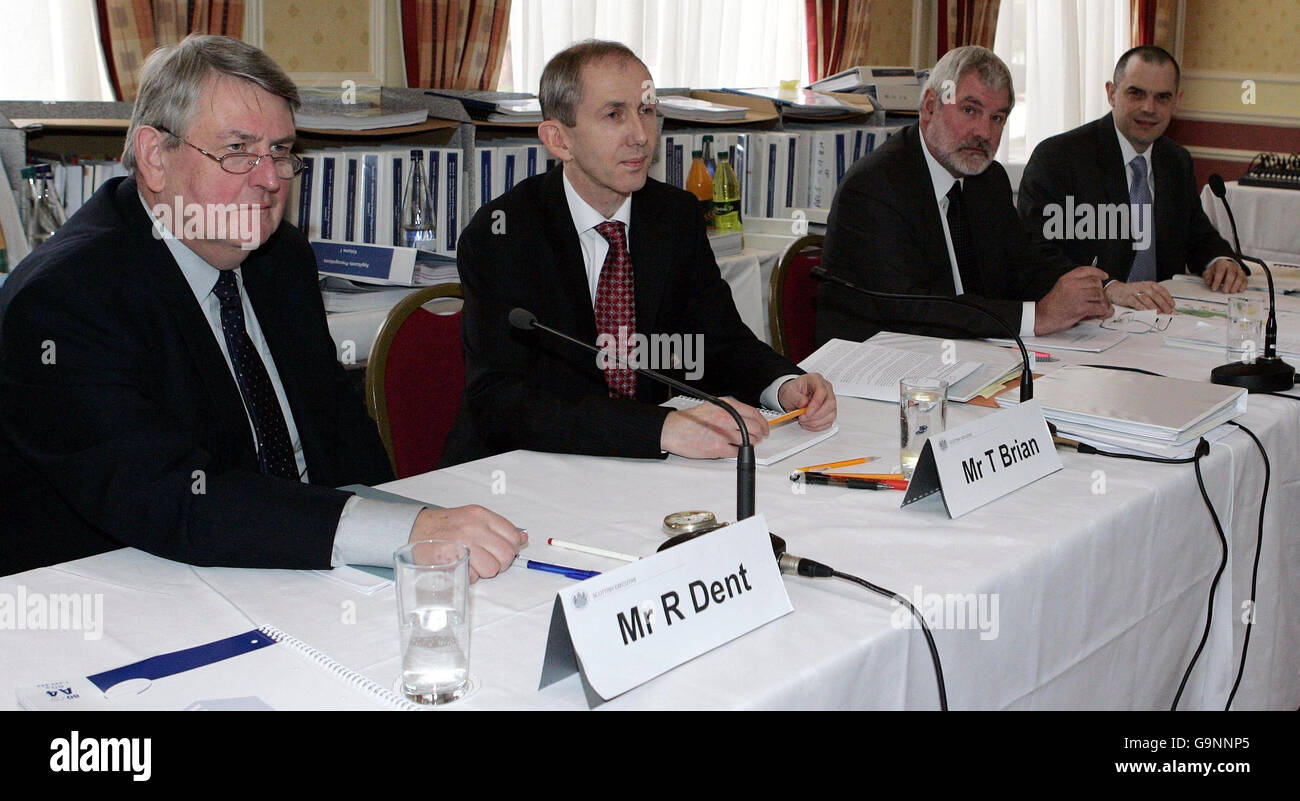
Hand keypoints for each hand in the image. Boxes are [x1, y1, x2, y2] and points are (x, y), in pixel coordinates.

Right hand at [409, 505, 526, 582]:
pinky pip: (474, 576)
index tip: (500, 551)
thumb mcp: (473, 518)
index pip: (513, 535)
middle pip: (506, 555)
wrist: (415, 530)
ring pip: (492, 568)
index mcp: (480, 515)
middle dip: (499, 563)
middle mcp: (473, 527)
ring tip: (472, 564)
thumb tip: (522, 538)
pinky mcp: (452, 559)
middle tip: (486, 561)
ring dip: (484, 572)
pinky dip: (470, 577)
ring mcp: (463, 543)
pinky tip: (460, 567)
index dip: (510, 548)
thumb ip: (498, 528)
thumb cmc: (445, 527)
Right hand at [660, 397, 768, 457]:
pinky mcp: (718, 448)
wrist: (672, 429)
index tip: (764, 427)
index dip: (763, 422)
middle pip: (755, 428)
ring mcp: (723, 433)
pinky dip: (738, 452)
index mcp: (726, 405)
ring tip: (746, 444)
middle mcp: (726, 417)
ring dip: (750, 444)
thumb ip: (729, 410)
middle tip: (759, 437)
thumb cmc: (689, 420)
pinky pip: (736, 452)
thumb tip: (746, 418)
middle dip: (760, 434)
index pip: (754, 413)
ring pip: (748, 441)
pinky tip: (733, 449)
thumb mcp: (712, 406)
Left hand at [777, 373, 836, 431]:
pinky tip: (809, 424)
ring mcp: (829, 400)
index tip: (806, 413)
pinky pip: (829, 421)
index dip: (816, 404)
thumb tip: (804, 404)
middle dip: (816, 415)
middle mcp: (826, 389)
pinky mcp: (829, 411)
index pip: (822, 391)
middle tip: (803, 418)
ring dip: (816, 422)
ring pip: (831, 414)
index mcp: (816, 380)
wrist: (792, 396)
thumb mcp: (789, 392)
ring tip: (804, 421)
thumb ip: (796, 397)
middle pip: (830, 403)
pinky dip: (818, 426)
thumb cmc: (792, 391)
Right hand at [1034, 265, 1112, 334]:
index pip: (1086, 270)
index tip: (1104, 276)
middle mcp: (1072, 286)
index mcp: (1067, 279)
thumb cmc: (1051, 305)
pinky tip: (1101, 312)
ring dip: (1102, 301)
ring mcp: (1077, 297)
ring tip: (1099, 306)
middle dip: (1100, 290)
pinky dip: (1103, 311)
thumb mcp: (1060, 287)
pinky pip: (1099, 307)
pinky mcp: (1081, 309)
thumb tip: (1093, 285)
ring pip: (1099, 294)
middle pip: (1096, 283)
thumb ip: (1075, 284)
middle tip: (1099, 297)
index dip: (1098, 272)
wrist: (1042, 317)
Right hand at [1103, 280, 1173, 312]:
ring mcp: (1135, 291)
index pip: (1162, 290)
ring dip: (1153, 306)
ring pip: (1146, 299)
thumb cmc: (1132, 292)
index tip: (1172, 305)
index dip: (1168, 298)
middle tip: (1167, 310)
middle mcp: (1143, 287)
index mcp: (1150, 284)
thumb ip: (1154, 297)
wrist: (1116, 290)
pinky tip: (1146, 312)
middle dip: (1163, 304)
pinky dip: (1142, 308)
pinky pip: (1136, 303)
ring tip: (1158, 312)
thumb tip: (1165, 307)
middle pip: (1155, 295)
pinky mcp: (1127, 297)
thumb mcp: (1145, 291)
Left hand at [1202, 257, 1246, 293]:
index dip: (1217, 281)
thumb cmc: (1217, 269)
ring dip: (1236, 285)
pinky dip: (1243, 285)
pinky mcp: (1243, 275)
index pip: (1220, 271)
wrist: (1225, 264)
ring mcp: (1238, 270)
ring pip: (1240, 276)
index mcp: (1222, 264)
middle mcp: (1231, 266)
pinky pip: (1245, 280)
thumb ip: (1207, 276)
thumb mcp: (1209, 271)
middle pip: (1232, 274)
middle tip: (1225, 291)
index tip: (1214, 288)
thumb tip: (1209, 282)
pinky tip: (1239, 290)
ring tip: (1232, 291)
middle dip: (1228, 283)